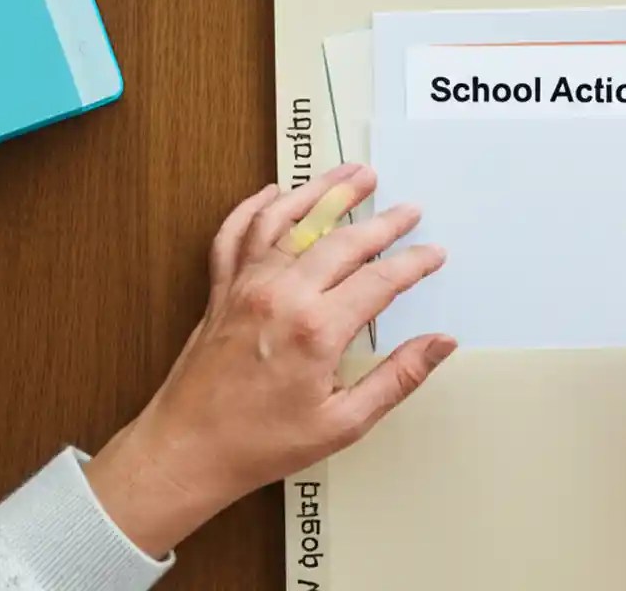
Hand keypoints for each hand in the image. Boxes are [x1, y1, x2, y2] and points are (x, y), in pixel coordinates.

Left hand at [84, 164, 455, 558]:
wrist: (185, 451)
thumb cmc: (260, 444)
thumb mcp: (344, 423)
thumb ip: (397, 378)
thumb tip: (440, 345)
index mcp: (317, 330)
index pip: (381, 280)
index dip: (414, 262)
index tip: (434, 253)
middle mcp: (281, 296)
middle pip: (342, 240)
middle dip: (381, 220)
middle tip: (407, 207)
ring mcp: (246, 287)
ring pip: (288, 220)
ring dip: (323, 191)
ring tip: (352, 173)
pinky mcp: (221, 291)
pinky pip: (235, 233)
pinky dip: (254, 207)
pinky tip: (274, 193)